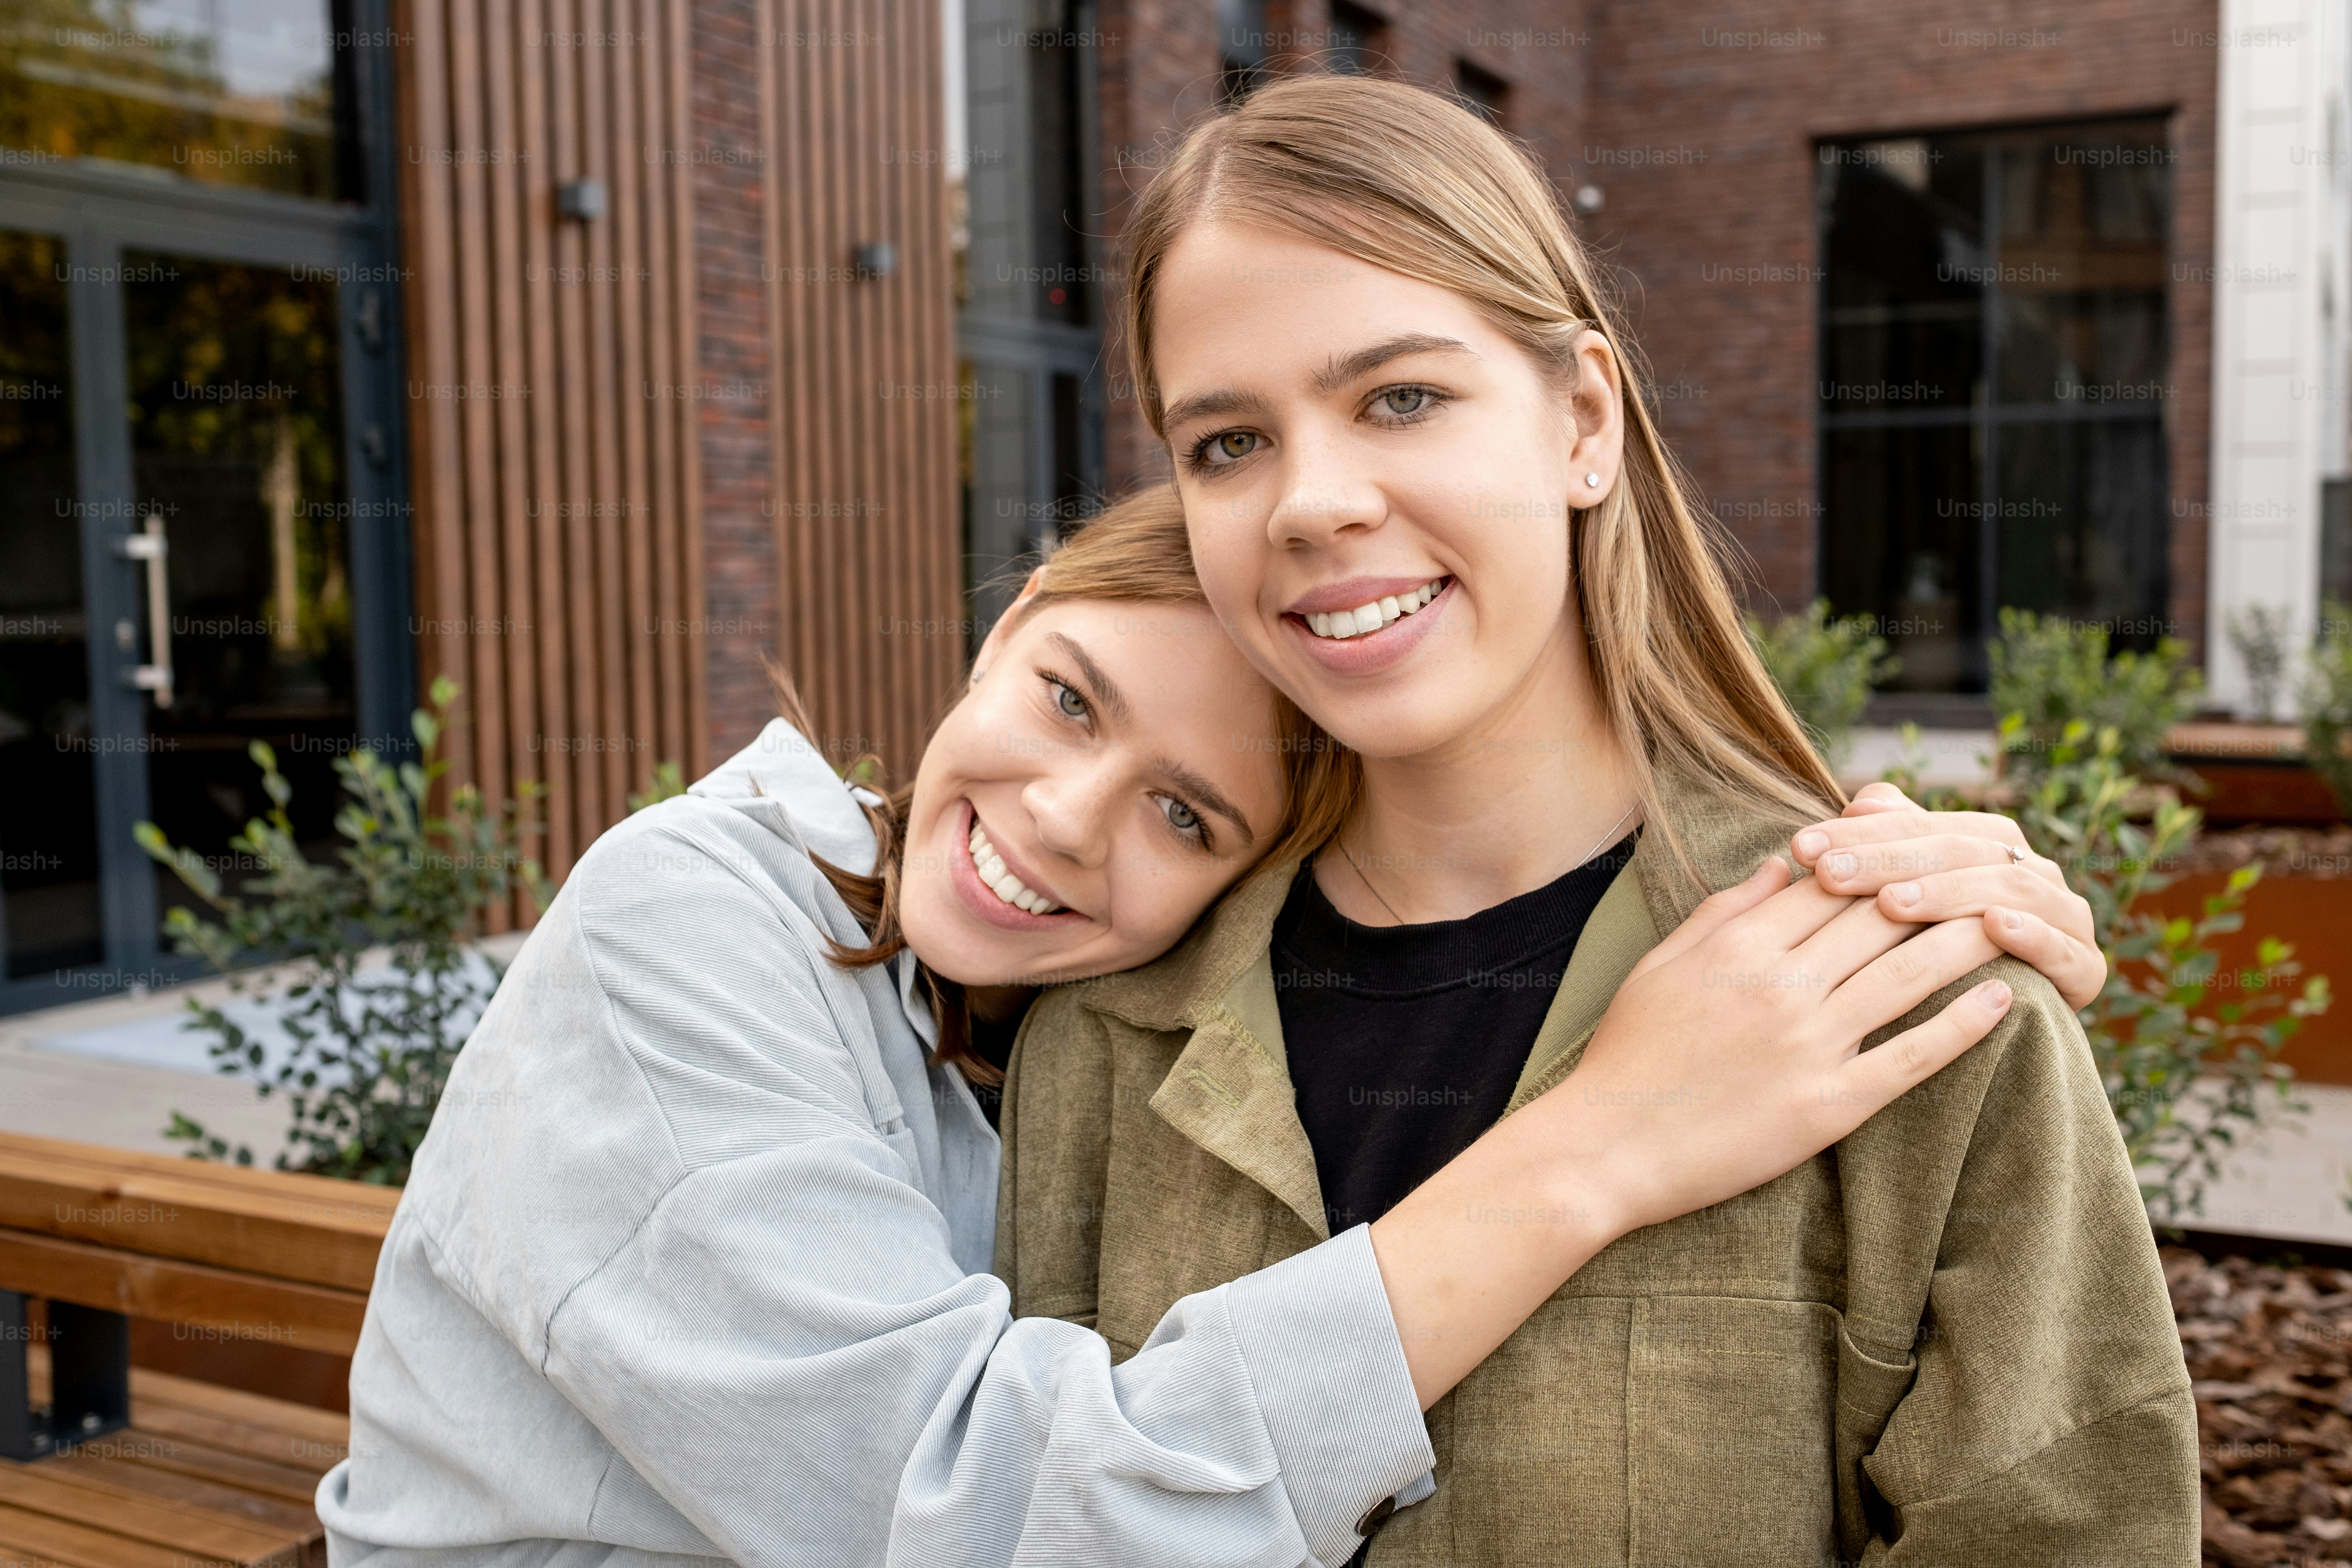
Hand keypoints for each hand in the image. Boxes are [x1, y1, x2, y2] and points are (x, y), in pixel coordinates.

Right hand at [1556, 855, 2010, 1238]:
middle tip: (1990, 869)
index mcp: (1738, 947)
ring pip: (1907, 976)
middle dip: (1939, 886)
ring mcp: (1807, 1046)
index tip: (1922, 842)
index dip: (1881, 856)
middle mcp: (1780, 986)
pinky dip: (1961, 1027)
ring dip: (1967, 943)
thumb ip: (1723, 911)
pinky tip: (1999, 1000)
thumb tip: (1783, 865)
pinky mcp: (1827, 1105)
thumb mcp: (1662, 964)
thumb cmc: (1628, 1054)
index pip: (1829, 883)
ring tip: (2012, 922)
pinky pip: (1909, 1058)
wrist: (1605, 1148)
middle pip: (1879, 917)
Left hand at [1791, 782, 2105, 1009]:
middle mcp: (2031, 871)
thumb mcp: (1898, 900)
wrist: (1997, 1030)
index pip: (1920, 823)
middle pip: (1958, 850)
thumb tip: (1862, 799)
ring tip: (1892, 903)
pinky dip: (2030, 933)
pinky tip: (1992, 926)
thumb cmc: (1926, 955)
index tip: (1801, 847)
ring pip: (2007, 889)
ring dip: (1949, 893)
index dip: (1860, 832)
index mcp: (1987, 843)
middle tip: (1829, 874)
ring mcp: (2064, 917)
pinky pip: (2063, 947)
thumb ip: (1885, 846)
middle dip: (1889, 859)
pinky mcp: (2086, 969)